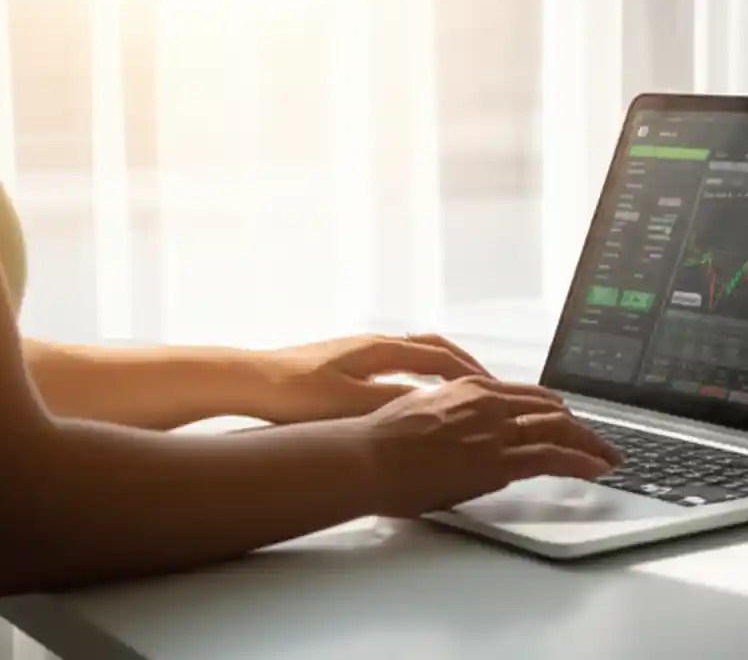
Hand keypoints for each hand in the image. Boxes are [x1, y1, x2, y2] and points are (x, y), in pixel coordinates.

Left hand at [246, 334, 493, 423]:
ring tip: (462, 389)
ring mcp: (361, 350)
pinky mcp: (347, 362)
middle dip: (465, 366)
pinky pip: (399, 362)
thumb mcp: (353, 404)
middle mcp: (376, 343)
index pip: (442, 359)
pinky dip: (421, 374)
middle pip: (434, 348)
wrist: (250, 381)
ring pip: (416, 354)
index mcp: (382, 350)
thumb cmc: (296, 394)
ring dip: (443, 369)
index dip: (473, 375)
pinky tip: (416, 393)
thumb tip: (437, 402)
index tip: (497, 390)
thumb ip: (397, 402)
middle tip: (489, 386)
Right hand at [359, 376, 622, 516]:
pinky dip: (582, 460)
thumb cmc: (382, 443)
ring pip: (560, 429)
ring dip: (590, 444)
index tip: (567, 418)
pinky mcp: (499, 459)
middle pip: (551, 409)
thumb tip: (468, 437)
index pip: (527, 395)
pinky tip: (597, 468)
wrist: (366, 457)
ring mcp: (497, 429)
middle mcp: (490, 401)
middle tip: (598, 440)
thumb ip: (454, 420)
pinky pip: (554, 456)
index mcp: (471, 389)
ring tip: (609, 456)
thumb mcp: (424, 415)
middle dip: (580, 426)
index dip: (553, 409)